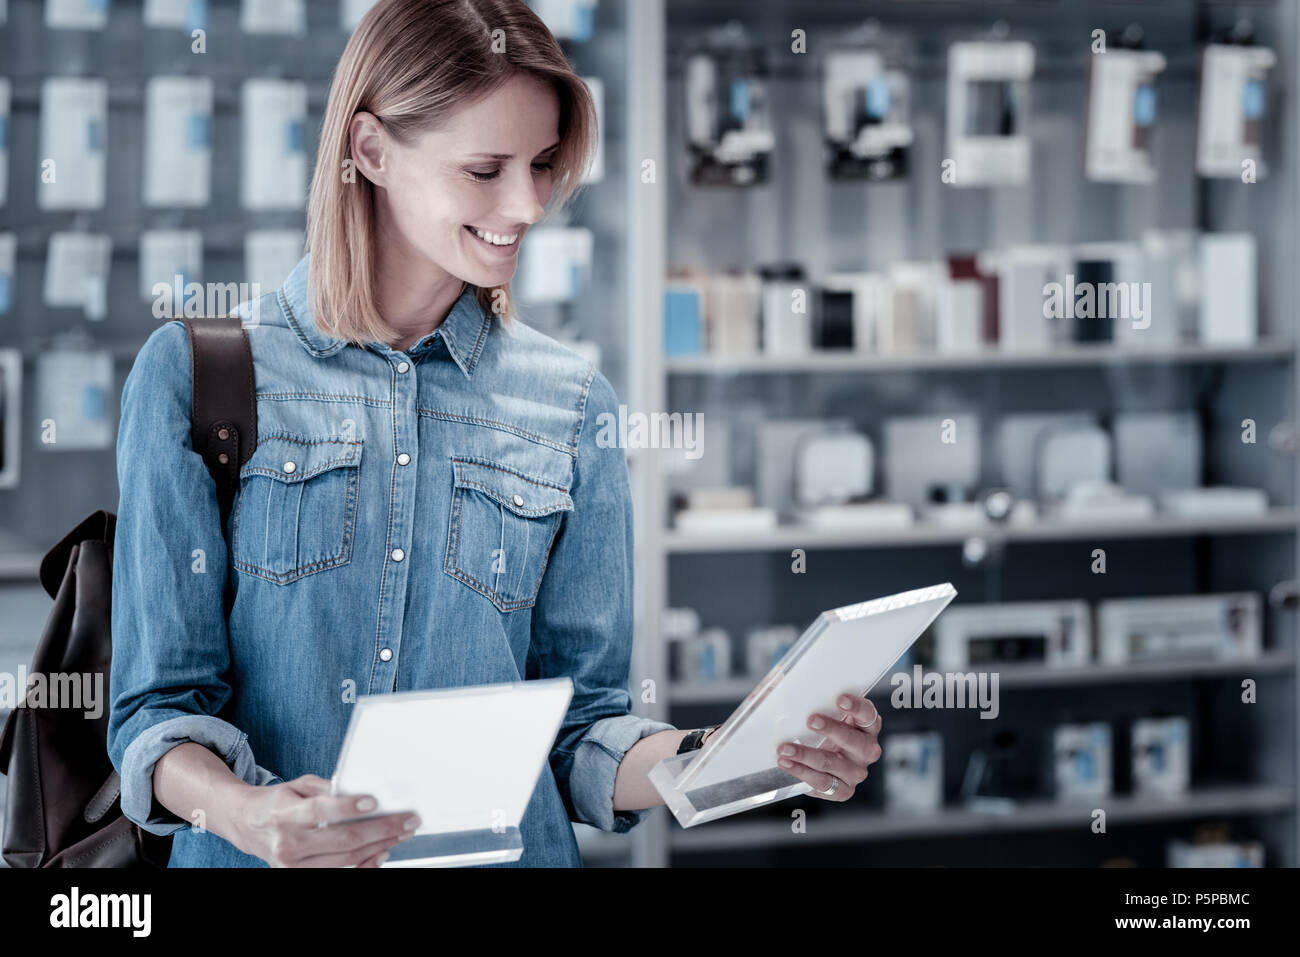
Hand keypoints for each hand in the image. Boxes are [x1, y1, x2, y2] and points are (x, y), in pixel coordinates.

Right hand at [228, 773, 421, 867]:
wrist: (248, 825)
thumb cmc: (277, 802)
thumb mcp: (298, 785)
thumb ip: (328, 788)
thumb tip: (361, 790)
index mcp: (285, 814)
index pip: (320, 811)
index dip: (349, 807)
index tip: (374, 801)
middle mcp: (289, 843)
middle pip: (343, 839)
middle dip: (381, 829)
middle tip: (406, 820)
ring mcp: (294, 865)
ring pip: (347, 858)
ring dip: (380, 845)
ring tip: (401, 833)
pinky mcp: (300, 875)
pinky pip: (340, 871)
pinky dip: (365, 863)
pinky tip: (382, 852)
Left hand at [776, 694, 881, 801]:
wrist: (812, 760)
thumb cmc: (815, 729)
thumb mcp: (815, 711)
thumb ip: (803, 695)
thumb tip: (779, 677)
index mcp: (866, 725)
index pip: (868, 714)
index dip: (856, 706)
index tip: (840, 699)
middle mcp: (866, 749)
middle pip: (854, 740)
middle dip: (831, 729)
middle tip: (810, 720)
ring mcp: (856, 772)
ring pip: (833, 763)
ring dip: (806, 755)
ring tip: (784, 748)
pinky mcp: (843, 791)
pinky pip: (823, 783)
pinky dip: (802, 773)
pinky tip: (786, 763)